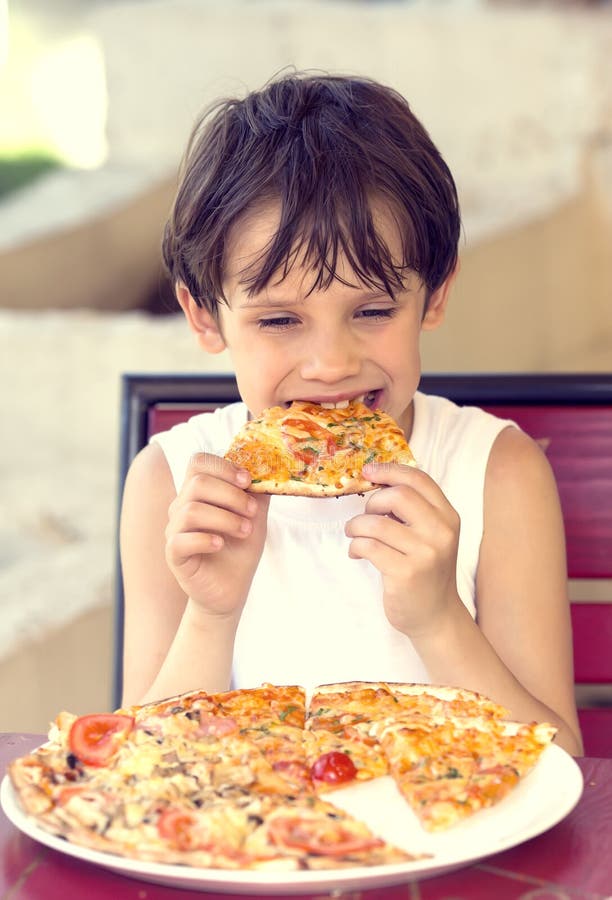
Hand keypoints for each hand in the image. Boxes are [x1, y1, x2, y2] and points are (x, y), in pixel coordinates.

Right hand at [165, 453, 268, 616]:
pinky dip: (206, 539)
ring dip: (225, 518)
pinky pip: (181, 540)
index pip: (198, 462)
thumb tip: (269, 466)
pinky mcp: (174, 554)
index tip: (248, 481)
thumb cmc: (240, 549)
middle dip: (231, 495)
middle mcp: (182, 506)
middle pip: (198, 483)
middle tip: (252, 511)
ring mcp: (175, 530)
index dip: (223, 466)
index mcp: (199, 492)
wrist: (232, 588)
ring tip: (245, 531)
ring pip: (191, 510)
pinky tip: (221, 545)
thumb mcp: (255, 516)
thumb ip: (258, 491)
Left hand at [344, 463, 460, 635]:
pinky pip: (368, 547)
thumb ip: (414, 510)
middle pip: (397, 496)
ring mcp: (425, 554)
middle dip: (372, 502)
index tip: (368, 471)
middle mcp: (441, 533)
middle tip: (366, 516)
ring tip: (354, 535)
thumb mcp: (431, 535)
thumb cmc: (427, 571)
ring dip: (356, 526)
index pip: (419, 480)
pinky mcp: (406, 574)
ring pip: (376, 523)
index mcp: (448, 517)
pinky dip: (355, 547)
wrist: (436, 616)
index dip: (390, 470)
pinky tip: (357, 553)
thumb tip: (378, 480)